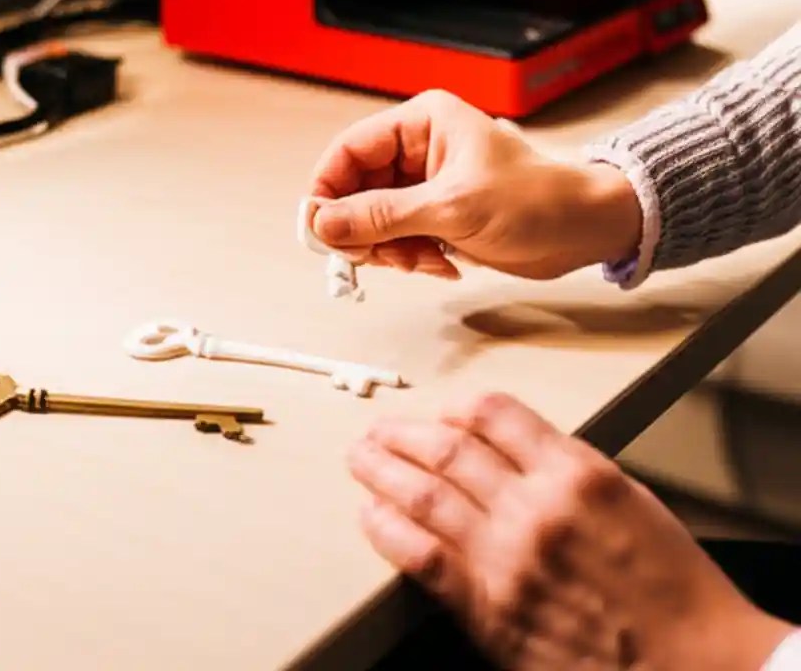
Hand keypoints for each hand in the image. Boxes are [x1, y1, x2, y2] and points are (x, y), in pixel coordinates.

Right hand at [308, 90, 642, 280]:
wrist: (586, 230)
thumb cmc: (541, 201)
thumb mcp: (453, 208)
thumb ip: (383, 216)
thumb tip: (326, 222)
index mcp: (423, 124)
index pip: (349, 150)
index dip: (328, 189)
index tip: (319, 227)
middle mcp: (419, 151)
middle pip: (354, 190)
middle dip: (362, 228)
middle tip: (371, 255)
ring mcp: (425, 186)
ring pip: (372, 220)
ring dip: (387, 249)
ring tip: (419, 260)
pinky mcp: (434, 217)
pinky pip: (395, 239)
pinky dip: (407, 259)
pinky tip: (437, 264)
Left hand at [348, 393, 793, 669]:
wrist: (694, 664)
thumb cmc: (672, 593)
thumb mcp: (632, 502)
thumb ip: (570, 471)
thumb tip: (516, 452)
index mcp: (577, 473)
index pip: (495, 415)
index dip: (456, 409)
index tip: (440, 412)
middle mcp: (535, 507)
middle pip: (448, 449)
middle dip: (404, 435)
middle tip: (380, 431)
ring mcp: (505, 556)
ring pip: (423, 494)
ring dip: (382, 472)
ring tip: (361, 461)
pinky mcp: (485, 606)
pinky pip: (419, 555)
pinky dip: (388, 530)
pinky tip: (372, 517)